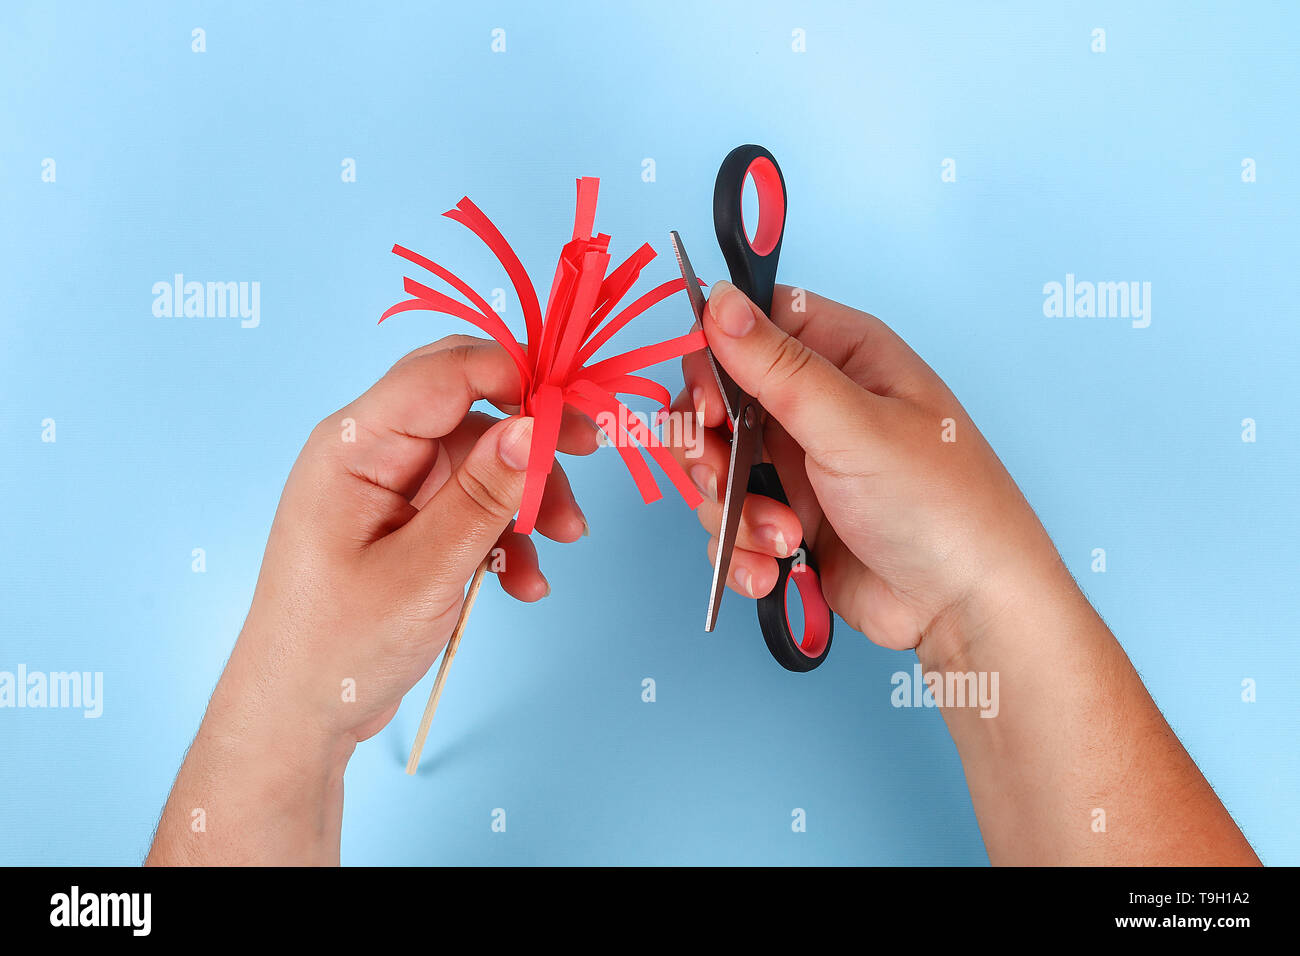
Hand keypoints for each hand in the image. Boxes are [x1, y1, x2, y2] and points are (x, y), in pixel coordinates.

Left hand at [148, 335, 592, 863]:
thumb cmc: (339, 646)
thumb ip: (482, 494)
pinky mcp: (407, 525)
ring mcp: (390, 490)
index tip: (574, 413)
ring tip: (564, 541)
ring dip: (526, 496)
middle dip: (530, 437)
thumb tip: (534, 425)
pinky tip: (524, 580)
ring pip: (480, 460)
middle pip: (470, 410)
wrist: (298, 718)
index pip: (445, 372)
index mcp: (355, 446)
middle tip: (587, 458)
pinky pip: (471, 506)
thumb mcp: (424, 570)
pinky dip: (505, 535)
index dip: (517, 376)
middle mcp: (371, 454)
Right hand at [673, 280, 1062, 665]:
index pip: (750, 326)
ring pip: (716, 469)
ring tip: (784, 536)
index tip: (709, 405)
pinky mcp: (787, 519)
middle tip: (726, 479)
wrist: (964, 607)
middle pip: (717, 401)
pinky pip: (729, 524)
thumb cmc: (939, 504)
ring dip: (735, 511)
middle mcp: (815, 405)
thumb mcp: (854, 426)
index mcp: (844, 356)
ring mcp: (799, 465)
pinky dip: (742, 550)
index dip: (713, 358)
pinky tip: (774, 567)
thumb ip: (778, 366)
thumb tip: (719, 300)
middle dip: (710, 450)